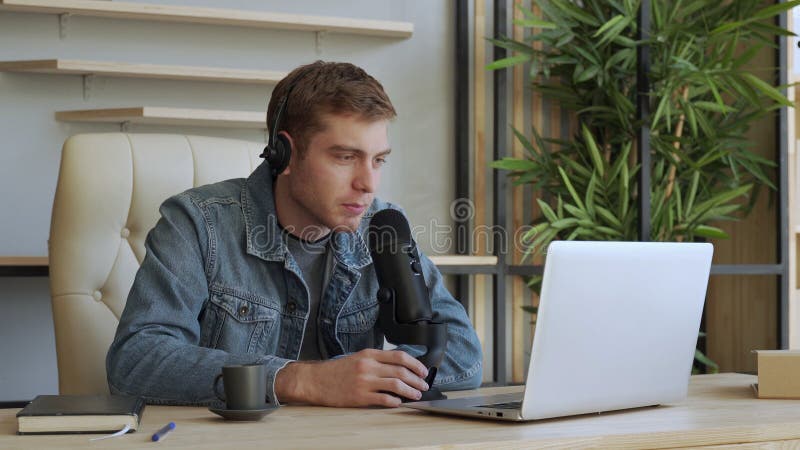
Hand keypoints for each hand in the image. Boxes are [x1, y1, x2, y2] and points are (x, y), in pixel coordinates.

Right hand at [275, 349, 428, 406]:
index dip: (415, 364)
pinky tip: (399, 403)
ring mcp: (364, 382)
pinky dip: (395, 401)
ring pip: (395, 385)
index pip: (399, 356)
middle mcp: (368, 366)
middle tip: (424, 385)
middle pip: (401, 371)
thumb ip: (377, 361)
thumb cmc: (337, 371)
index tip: (423, 370)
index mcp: (369, 355)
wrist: (316, 380)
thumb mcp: (358, 358)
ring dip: (410, 391)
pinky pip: (383, 399)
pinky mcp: (360, 397)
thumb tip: (399, 368)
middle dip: (416, 379)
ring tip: (416, 395)